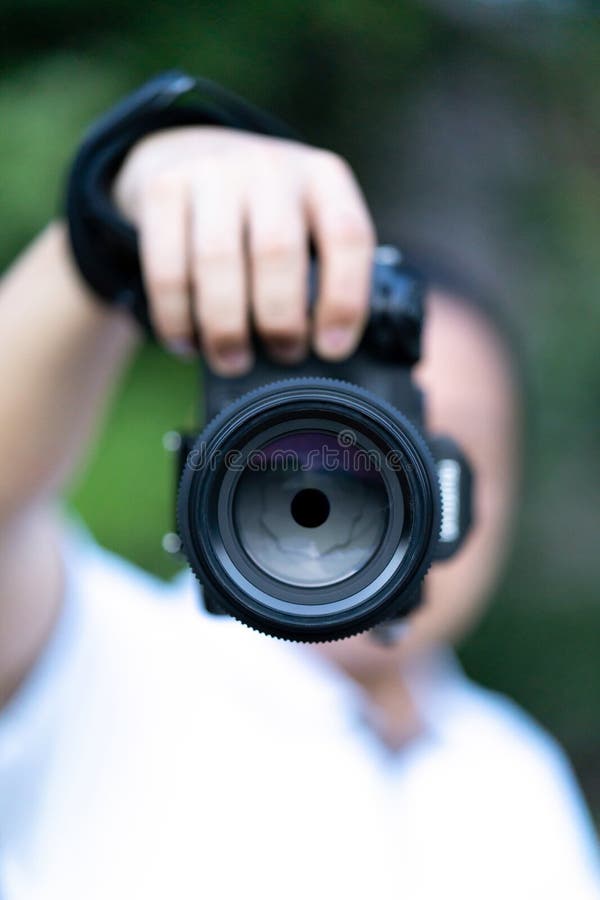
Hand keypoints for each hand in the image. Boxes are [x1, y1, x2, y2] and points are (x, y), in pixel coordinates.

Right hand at [114, 127, 374, 374]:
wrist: (190, 152)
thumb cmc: (263, 215)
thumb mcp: (308, 223)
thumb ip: (322, 273)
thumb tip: (322, 349)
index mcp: (323, 179)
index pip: (347, 236)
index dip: (344, 299)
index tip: (330, 349)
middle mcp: (270, 168)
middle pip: (278, 250)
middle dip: (279, 319)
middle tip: (280, 353)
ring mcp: (212, 173)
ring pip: (218, 259)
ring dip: (225, 326)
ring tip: (232, 361)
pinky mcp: (162, 190)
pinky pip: (167, 268)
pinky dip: (176, 318)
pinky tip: (187, 343)